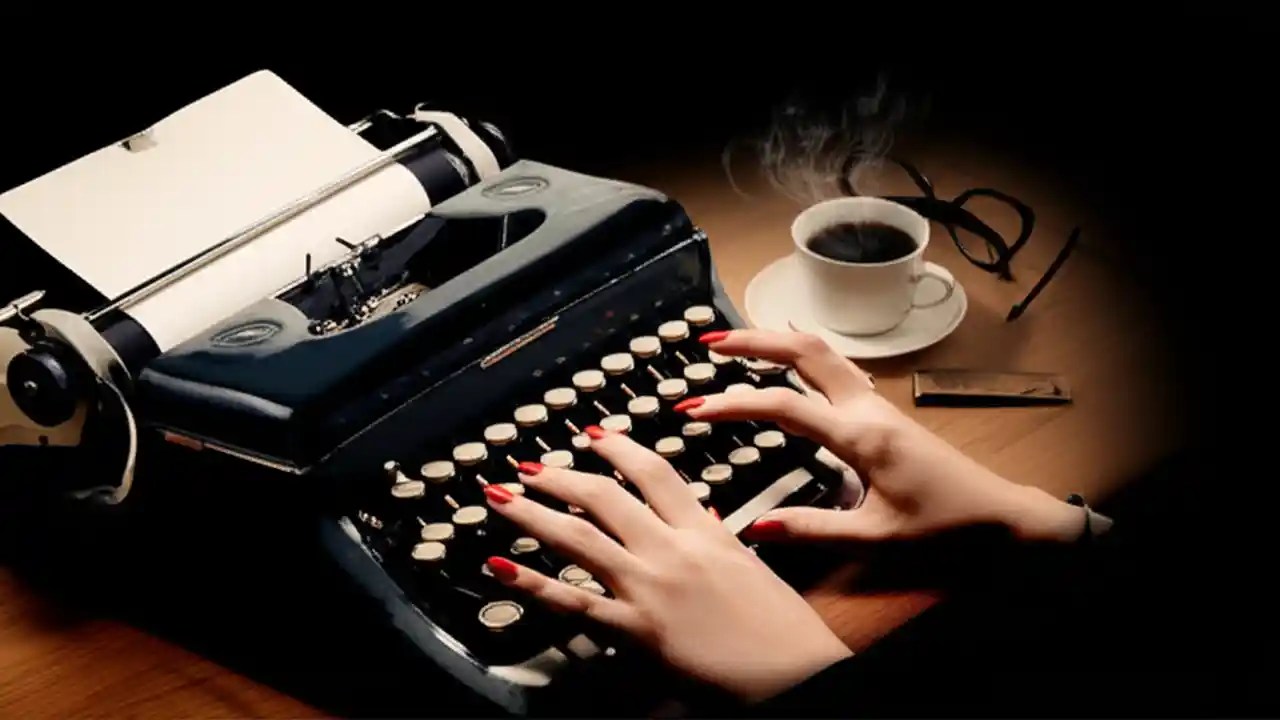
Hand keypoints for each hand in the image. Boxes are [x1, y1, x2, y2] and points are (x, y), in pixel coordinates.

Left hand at [481, 430, 851, 703]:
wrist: (801, 673)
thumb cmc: (788, 634)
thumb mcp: (755, 571)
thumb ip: (721, 543)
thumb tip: (706, 522)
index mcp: (707, 532)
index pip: (655, 473)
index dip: (619, 449)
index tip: (594, 435)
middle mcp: (673, 551)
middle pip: (606, 496)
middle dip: (560, 476)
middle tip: (530, 466)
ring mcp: (651, 588)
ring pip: (579, 537)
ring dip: (532, 512)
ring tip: (500, 496)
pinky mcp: (637, 629)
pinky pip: (573, 601)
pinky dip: (531, 583)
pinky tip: (500, 567)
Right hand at [688, 329, 1087, 544]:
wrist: (1002, 517)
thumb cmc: (946, 529)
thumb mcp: (877, 538)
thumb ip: (814, 531)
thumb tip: (754, 527)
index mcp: (862, 436)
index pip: (784, 406)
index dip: (734, 404)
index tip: (693, 408)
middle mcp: (868, 409)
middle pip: (805, 352)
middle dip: (754, 342)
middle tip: (710, 344)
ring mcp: (877, 406)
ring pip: (822, 353)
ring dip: (777, 341)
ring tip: (735, 343)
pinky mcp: (883, 413)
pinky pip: (836, 367)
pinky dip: (803, 354)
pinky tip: (788, 356)